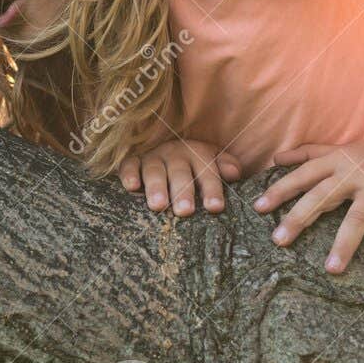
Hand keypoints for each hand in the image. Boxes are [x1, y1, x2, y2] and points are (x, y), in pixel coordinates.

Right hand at [118, 138, 246, 216]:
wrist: (165, 150)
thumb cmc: (194, 166)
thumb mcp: (213, 162)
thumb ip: (225, 166)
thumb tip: (234, 173)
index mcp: (198, 154)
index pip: (207, 171)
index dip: (211, 189)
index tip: (215, 208)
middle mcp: (175, 154)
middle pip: (179, 172)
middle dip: (182, 192)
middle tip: (185, 212)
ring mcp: (153, 157)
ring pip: (154, 170)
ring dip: (156, 187)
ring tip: (158, 206)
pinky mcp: (133, 161)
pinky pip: (129, 165)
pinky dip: (129, 174)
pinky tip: (131, 187)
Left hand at [250, 134, 363, 284]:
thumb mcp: (340, 150)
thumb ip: (308, 154)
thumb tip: (276, 158)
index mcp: (337, 162)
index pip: (302, 176)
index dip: (279, 190)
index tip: (257, 208)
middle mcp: (355, 174)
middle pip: (322, 197)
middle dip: (299, 218)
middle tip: (279, 241)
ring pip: (358, 218)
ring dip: (344, 244)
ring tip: (331, 269)